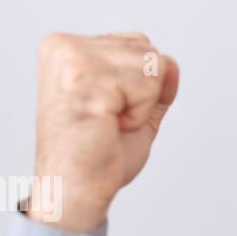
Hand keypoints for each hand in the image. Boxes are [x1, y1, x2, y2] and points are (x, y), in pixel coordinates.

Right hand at [30, 32, 179, 231]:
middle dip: (143, 94)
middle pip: (148, 50)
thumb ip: (153, 85)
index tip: (108, 112)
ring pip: (152, 64)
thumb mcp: (134, 111)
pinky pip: (147, 86)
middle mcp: (65, 46)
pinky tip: (109, 126)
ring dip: (141, 105)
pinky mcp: (86, 77)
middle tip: (109, 121)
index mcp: (68, 48)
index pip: (137, 44)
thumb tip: (172, 63)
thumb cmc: (97, 157)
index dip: (139, 88)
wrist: (75, 191)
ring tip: (108, 123)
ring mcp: (72, 58)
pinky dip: (139, 115)